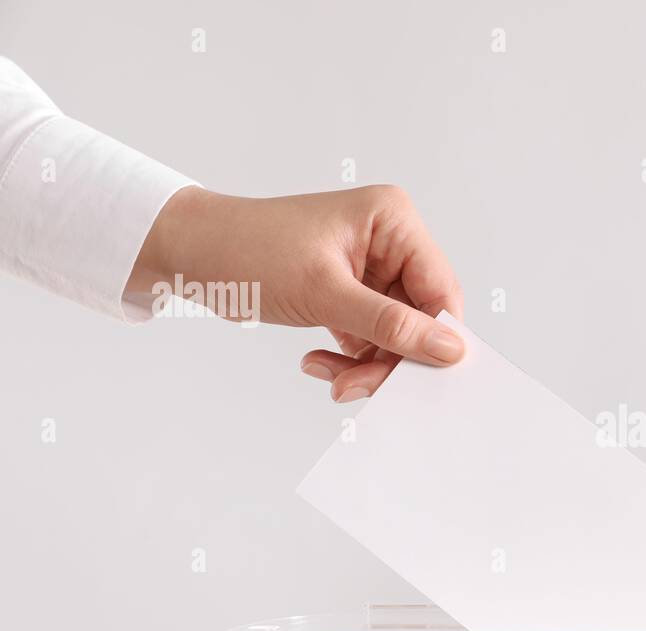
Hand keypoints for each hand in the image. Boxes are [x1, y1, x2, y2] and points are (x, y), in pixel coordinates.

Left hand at [128, 185, 464, 400]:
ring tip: (331, 377)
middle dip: (390, 357)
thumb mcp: (324, 293)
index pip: (439, 289)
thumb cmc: (246, 250)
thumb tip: (448, 348)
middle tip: (358, 387)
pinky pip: (371, 337)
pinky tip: (319, 363)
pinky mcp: (352, 292)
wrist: (189, 253)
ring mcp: (371, 269)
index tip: (419, 378)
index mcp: (392, 221)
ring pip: (396, 334)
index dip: (435, 336)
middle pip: (420, 317)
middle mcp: (388, 241)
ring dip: (367, 364)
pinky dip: (350, 358)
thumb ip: (391, 324)